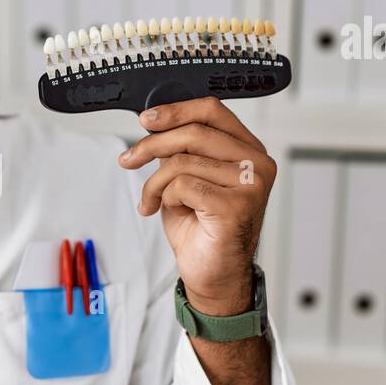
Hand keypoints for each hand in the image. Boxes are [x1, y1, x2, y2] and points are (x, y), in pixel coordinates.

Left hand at [117, 96, 275, 314]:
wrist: (212, 274)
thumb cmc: (201, 228)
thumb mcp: (186, 177)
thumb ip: (180, 149)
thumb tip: (155, 122)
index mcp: (248, 150)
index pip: (212, 111)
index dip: (175, 110)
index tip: (146, 119)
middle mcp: (256, 163)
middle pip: (194, 132)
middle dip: (152, 145)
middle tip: (129, 159)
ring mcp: (250, 185)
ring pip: (183, 161)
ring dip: (154, 182)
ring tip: (151, 200)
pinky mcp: (236, 206)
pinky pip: (183, 186)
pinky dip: (164, 198)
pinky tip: (165, 211)